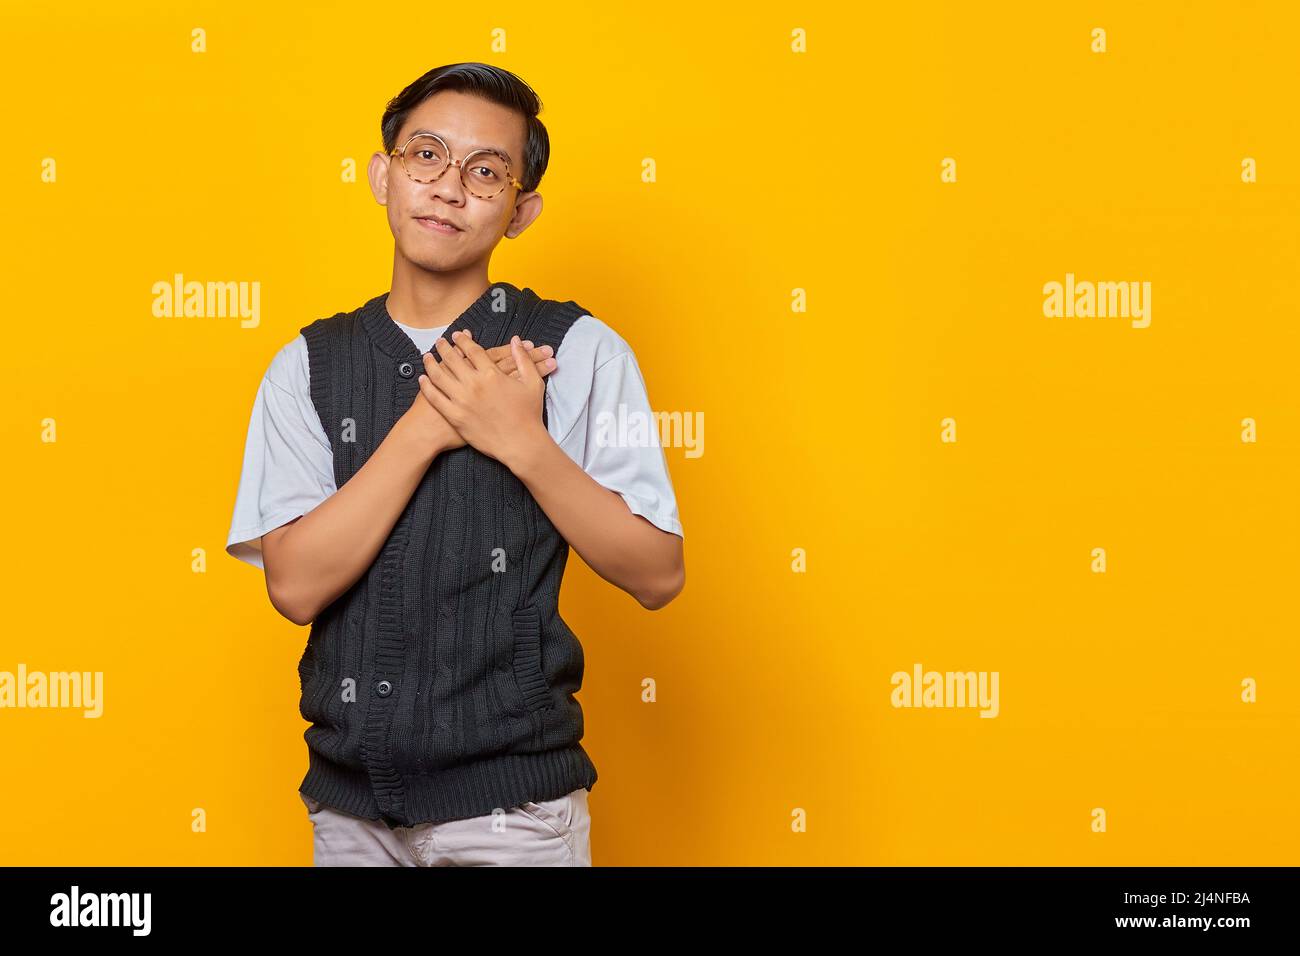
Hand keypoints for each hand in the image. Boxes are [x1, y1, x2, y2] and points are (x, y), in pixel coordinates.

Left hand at [418, 329, 550, 466]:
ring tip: (427, 356)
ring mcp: (462, 400)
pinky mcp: (455, 416)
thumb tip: (515, 341)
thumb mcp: (533, 383)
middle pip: (453, 359)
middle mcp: (474, 384)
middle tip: (439, 342)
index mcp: (491, 374)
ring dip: (431, 363)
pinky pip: (435, 398)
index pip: (472, 350)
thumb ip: (523, 359)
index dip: (463, 340)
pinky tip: (423, 379)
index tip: (457, 335)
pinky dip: (427, 386)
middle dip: (444, 347)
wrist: (521, 443)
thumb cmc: (529, 414)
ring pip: (439, 375)